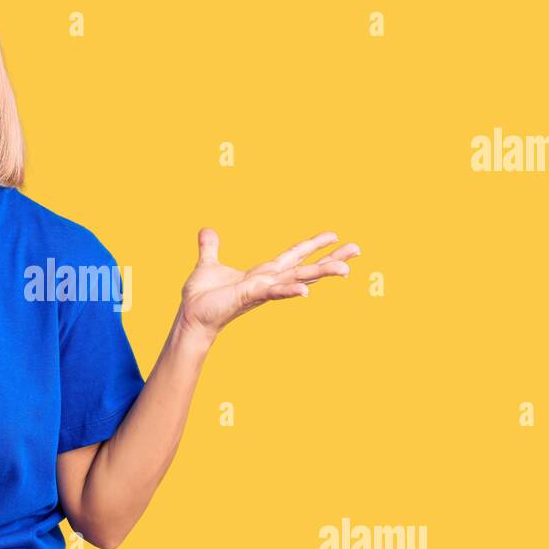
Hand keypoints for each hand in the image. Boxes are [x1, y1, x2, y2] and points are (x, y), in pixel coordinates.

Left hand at [177, 228, 361, 341]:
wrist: (190, 318)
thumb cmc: (202, 298)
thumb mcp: (208, 265)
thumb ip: (210, 248)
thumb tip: (206, 231)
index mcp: (262, 274)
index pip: (293, 256)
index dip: (312, 245)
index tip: (334, 236)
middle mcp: (268, 282)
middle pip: (306, 267)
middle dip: (331, 258)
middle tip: (357, 248)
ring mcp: (262, 290)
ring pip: (298, 279)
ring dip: (322, 273)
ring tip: (347, 270)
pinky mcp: (250, 296)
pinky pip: (273, 292)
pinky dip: (289, 290)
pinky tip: (306, 291)